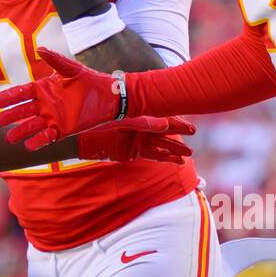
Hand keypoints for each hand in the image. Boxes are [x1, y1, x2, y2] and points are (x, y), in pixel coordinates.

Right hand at [0, 47, 121, 148]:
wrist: (109, 97)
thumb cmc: (90, 80)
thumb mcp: (72, 69)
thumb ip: (55, 60)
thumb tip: (39, 49)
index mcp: (44, 88)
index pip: (22, 93)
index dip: (9, 98)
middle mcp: (45, 104)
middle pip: (23, 111)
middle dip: (10, 116)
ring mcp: (52, 118)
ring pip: (32, 126)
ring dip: (20, 132)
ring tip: (8, 139)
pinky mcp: (62, 130)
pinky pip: (47, 137)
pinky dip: (38, 141)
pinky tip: (28, 146)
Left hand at [76, 117, 195, 164]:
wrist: (82, 138)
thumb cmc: (97, 123)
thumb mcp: (121, 119)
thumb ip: (142, 122)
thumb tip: (165, 122)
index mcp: (138, 114)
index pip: (160, 115)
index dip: (174, 119)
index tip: (187, 121)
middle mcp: (140, 127)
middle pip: (164, 130)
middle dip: (179, 132)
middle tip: (193, 132)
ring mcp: (138, 140)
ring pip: (161, 144)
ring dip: (175, 148)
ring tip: (189, 153)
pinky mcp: (134, 152)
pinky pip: (153, 156)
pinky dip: (166, 159)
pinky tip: (179, 162)